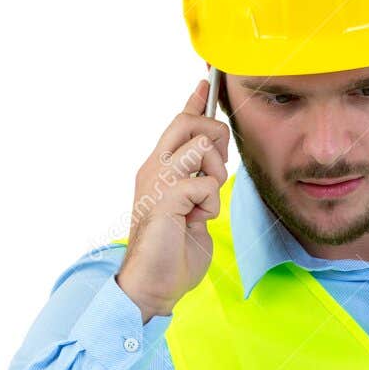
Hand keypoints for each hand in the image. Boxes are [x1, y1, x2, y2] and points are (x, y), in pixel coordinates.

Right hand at [115, 77, 230, 321]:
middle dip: (215, 136)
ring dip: (215, 175)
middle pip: (188, 121)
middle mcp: (153, 168)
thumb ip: (200, 190)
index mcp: (158, 169)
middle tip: (216, 170)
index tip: (206, 83)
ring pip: (200, 146)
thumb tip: (212, 176)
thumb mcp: (193, 213)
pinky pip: (205, 184)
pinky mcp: (165, 199)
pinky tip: (198, 221)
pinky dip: (211, 204)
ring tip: (204, 204)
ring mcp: (157, 181)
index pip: (177, 125)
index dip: (195, 102)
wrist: (152, 286)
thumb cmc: (173, 256)